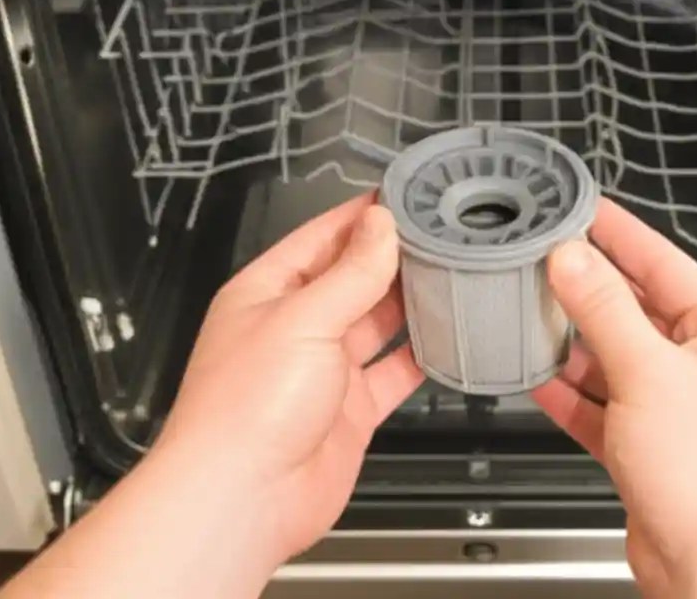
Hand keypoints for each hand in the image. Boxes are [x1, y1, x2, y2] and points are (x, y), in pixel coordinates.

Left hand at [154, 193, 423, 559]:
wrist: (243, 498)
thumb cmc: (243, 409)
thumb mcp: (302, 320)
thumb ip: (350, 273)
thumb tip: (380, 226)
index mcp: (267, 293)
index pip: (323, 238)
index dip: (364, 217)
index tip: (407, 199)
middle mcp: (294, 328)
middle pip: (354, 279)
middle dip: (395, 259)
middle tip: (444, 238)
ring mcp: (323, 371)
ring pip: (377, 325)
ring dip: (411, 306)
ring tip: (453, 279)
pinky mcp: (349, 411)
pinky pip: (392, 374)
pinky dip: (420, 358)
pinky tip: (446, 341)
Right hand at [532, 199, 696, 597]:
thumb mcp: (649, 375)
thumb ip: (606, 312)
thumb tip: (574, 259)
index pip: (664, 262)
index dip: (620, 233)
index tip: (582, 210)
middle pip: (635, 309)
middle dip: (587, 291)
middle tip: (540, 265)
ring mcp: (675, 406)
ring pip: (614, 358)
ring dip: (573, 346)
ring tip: (530, 322)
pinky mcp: (648, 445)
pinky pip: (602, 405)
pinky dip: (571, 395)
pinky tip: (540, 383)